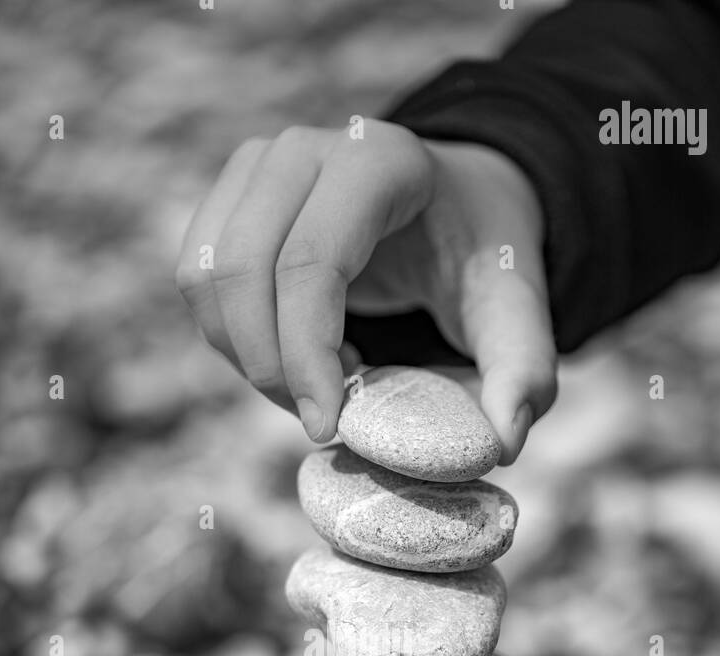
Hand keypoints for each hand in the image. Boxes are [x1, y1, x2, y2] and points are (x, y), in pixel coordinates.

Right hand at [176, 120, 556, 460]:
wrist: (451, 207)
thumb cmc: (477, 258)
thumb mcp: (516, 310)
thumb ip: (524, 372)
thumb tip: (503, 441)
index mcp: (380, 161)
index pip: (311, 263)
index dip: (306, 355)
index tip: (327, 425)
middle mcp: (304, 150)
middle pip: (242, 273)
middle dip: (271, 368)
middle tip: (323, 419)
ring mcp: (254, 167)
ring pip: (205, 281)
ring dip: (248, 357)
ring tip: (315, 381)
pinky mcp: (225, 197)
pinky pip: (195, 284)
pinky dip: (233, 340)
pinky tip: (292, 355)